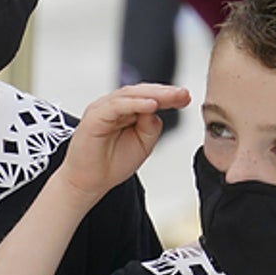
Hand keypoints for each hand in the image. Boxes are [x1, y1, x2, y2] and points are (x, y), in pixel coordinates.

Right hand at [59, 83, 190, 199]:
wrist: (89, 182)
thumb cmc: (112, 163)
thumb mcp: (143, 144)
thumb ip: (151, 127)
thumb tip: (156, 110)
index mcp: (127, 111)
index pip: (149, 97)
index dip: (168, 96)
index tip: (186, 98)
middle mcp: (115, 106)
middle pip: (141, 92)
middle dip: (164, 92)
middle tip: (183, 94)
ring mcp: (103, 109)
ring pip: (129, 94)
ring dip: (152, 94)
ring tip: (171, 97)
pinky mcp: (94, 117)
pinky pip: (116, 106)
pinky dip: (134, 104)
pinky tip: (151, 105)